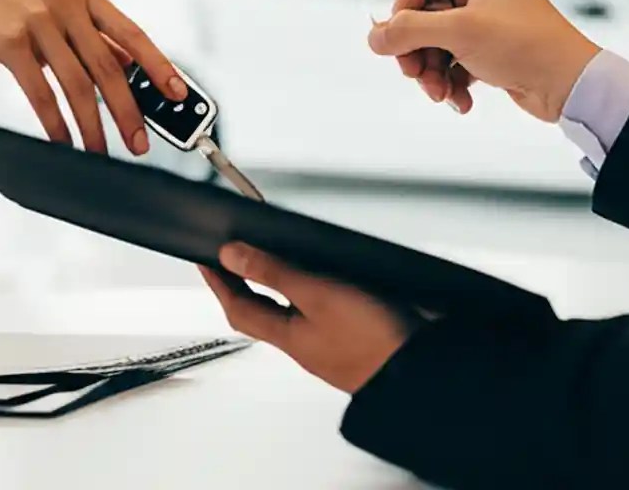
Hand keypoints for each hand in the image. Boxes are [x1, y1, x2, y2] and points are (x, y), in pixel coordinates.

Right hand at [0, 0, 186, 153]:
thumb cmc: (3, 10)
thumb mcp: (54, 13)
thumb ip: (91, 37)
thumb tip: (131, 68)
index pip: (133, 34)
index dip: (159, 66)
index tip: (178, 95)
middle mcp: (66, 1)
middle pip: (109, 67)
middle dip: (128, 111)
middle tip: (140, 143)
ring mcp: (37, 18)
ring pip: (77, 84)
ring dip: (92, 126)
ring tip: (101, 151)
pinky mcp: (9, 40)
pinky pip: (41, 92)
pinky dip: (56, 123)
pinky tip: (64, 142)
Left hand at [200, 242, 415, 393]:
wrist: (423, 373)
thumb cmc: (374, 341)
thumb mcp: (317, 294)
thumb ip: (274, 272)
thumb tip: (231, 255)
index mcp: (288, 336)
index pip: (238, 307)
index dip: (218, 281)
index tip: (205, 258)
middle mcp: (304, 344)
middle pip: (260, 314)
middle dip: (243, 286)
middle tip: (231, 260)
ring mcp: (329, 346)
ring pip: (290, 317)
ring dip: (276, 291)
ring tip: (270, 266)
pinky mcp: (354, 342)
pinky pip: (317, 318)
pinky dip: (309, 297)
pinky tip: (323, 285)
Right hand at [367, 0, 599, 121]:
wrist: (571, 86)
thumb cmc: (526, 47)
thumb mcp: (459, 34)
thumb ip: (409, 31)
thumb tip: (372, 37)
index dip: (402, 12)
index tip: (396, 43)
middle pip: (423, 15)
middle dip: (417, 51)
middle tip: (415, 76)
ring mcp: (485, 19)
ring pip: (435, 43)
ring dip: (432, 73)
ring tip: (441, 94)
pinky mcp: (489, 48)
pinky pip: (452, 60)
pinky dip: (450, 82)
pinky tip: (460, 101)